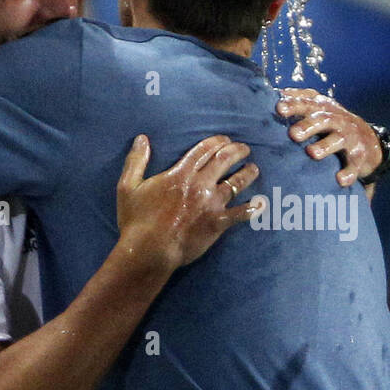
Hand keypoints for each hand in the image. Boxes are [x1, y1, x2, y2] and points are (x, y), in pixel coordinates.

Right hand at [115, 134, 260, 272]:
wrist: (150, 250)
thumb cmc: (136, 220)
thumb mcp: (128, 186)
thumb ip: (136, 160)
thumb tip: (142, 138)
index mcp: (181, 173)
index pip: (204, 149)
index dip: (217, 141)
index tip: (225, 139)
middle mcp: (200, 184)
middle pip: (224, 160)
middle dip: (237, 151)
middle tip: (245, 149)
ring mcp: (211, 204)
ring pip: (236, 183)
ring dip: (248, 173)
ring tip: (254, 168)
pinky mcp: (218, 223)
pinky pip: (241, 214)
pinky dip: (253, 208)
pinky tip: (261, 204)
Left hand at [276, 88, 379, 186]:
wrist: (368, 140)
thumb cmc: (334, 124)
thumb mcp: (319, 109)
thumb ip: (299, 100)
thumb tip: (273, 92)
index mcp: (323, 109)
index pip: (307, 103)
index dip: (294, 104)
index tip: (279, 108)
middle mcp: (337, 120)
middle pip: (322, 119)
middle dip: (308, 125)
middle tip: (293, 134)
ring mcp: (350, 138)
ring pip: (338, 140)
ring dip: (325, 146)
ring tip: (312, 153)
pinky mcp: (360, 156)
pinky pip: (354, 164)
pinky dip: (349, 172)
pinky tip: (340, 180)